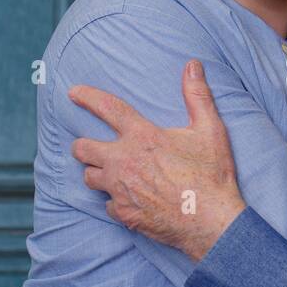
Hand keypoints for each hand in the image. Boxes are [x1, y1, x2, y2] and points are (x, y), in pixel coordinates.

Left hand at [70, 59, 245, 260]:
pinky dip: (115, 201)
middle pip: (83, 148)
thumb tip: (193, 65)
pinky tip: (129, 200)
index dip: (88, 97)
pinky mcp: (124, 214)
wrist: (213, 221)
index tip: (73, 93)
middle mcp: (124, 162)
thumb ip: (198, 96)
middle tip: (90, 146)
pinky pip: (107, 205)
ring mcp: (121, 190)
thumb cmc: (212, 175)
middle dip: (83, 145)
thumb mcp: (210, 130)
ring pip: (89, 178)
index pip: (108, 109)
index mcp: (143, 137)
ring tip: (110, 173)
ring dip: (97, 174)